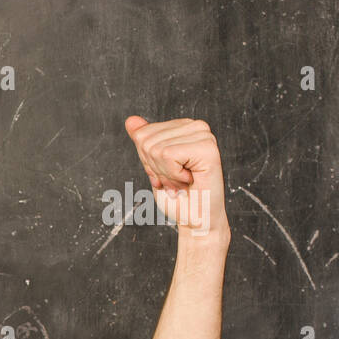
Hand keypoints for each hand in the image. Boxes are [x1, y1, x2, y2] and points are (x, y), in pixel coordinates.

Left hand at [124, 116, 228, 239]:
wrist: (196, 219)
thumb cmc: (177, 196)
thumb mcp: (153, 165)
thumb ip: (144, 141)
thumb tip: (131, 120)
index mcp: (183, 127)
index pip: (142, 134)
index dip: (147, 161)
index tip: (166, 172)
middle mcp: (196, 126)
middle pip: (146, 140)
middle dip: (155, 167)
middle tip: (175, 179)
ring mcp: (204, 135)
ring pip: (156, 149)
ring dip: (165, 173)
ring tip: (183, 180)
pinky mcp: (207, 148)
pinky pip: (168, 155)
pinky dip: (172, 174)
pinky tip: (189, 179)